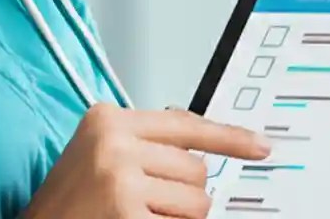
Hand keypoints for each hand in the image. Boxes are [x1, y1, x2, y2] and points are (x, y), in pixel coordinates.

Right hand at [22, 104, 270, 217]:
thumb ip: (144, 141)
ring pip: (198, 202)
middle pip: (196, 168)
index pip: (185, 124)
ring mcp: (123, 181)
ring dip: (176, 216)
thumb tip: (200, 144)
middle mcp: (115, 144)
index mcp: (108, 120)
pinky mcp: (129, 216)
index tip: (261, 146)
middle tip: (144, 200)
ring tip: (136, 214)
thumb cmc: (69, 200)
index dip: (230, 138)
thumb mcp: (98, 152)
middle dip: (182, 191)